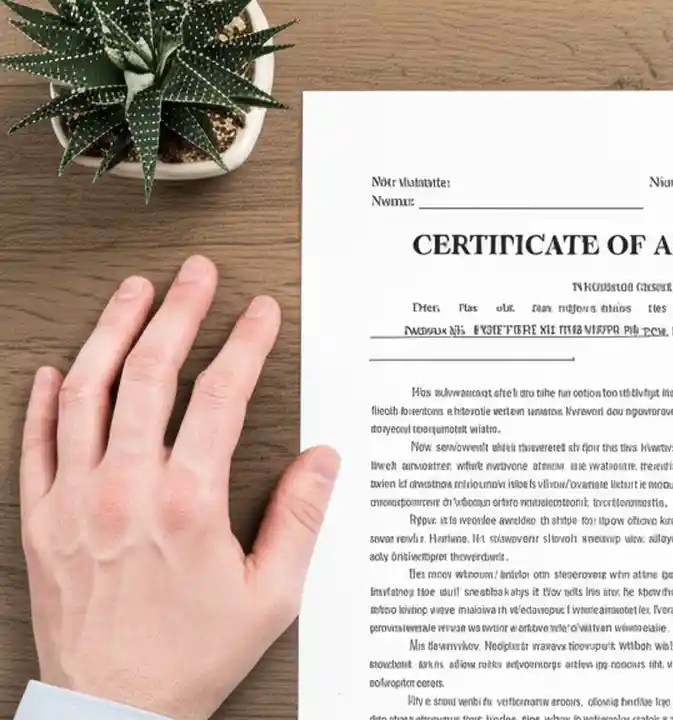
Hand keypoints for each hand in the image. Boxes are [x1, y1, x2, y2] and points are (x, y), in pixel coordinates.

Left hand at [18, 256, 339, 718]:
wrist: (116, 708)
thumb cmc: (192, 657)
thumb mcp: (272, 595)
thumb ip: (301, 518)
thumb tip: (322, 460)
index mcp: (187, 504)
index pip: (219, 397)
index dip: (244, 344)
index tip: (258, 314)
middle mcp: (125, 491)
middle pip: (150, 375)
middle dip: (177, 313)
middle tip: (194, 276)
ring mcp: (75, 502)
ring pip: (87, 393)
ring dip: (111, 334)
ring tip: (132, 295)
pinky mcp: (40, 521)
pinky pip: (35, 443)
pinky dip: (45, 400)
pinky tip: (57, 369)